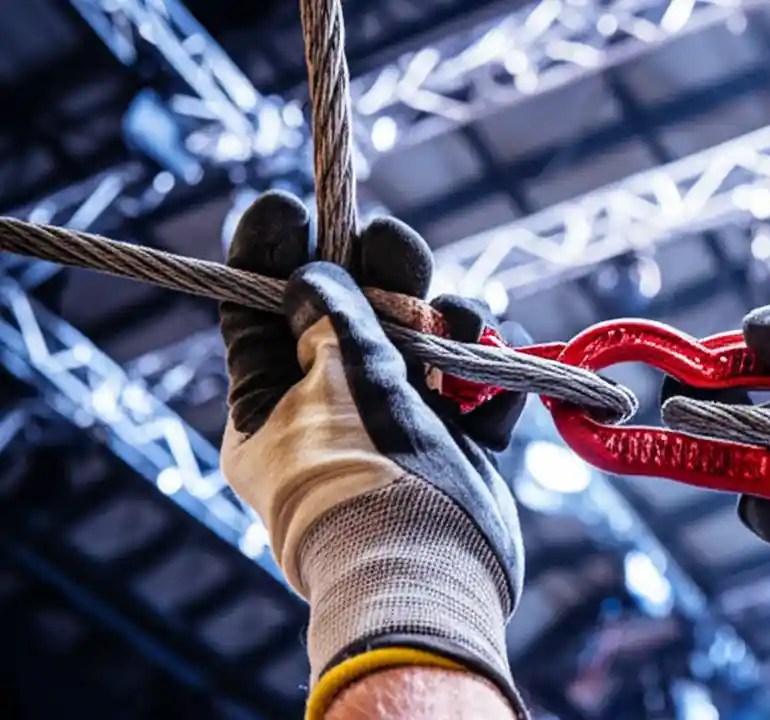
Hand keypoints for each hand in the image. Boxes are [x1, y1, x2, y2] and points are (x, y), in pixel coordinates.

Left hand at [218, 191, 525, 713]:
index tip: (289, 208)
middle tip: (392, 237)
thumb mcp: (335, 377)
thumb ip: (332, 315)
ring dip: (448, 322)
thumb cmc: (360, 471)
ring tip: (458, 321)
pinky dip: (488, 375)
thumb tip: (311, 273)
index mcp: (272, 403)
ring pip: (424, 346)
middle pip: (355, 317)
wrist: (423, 567)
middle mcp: (334, 411)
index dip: (274, 256)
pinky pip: (477, 393)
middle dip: (380, 274)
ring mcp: (398, 430)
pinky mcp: (457, 451)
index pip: (259, 312)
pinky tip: (489, 366)